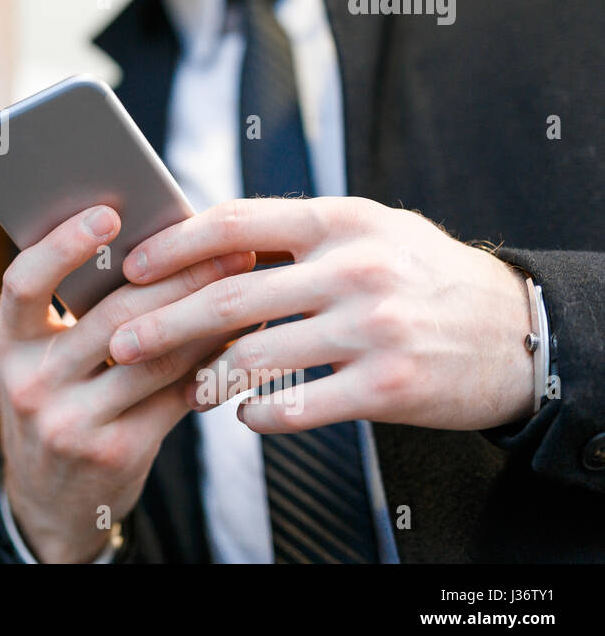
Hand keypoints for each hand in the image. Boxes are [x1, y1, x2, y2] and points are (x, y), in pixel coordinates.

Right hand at [0, 205, 256, 562]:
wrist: (51, 502)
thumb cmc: (57, 401)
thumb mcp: (42, 358)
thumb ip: (77, 309)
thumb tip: (154, 238)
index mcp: (9, 344)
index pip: (24, 284)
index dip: (62, 246)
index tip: (109, 214)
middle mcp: (32, 383)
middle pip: (111, 316)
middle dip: (177, 273)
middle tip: (227, 242)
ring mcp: (72, 422)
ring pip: (154, 354)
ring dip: (207, 314)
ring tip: (244, 281)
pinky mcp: (118, 451)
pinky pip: (177, 393)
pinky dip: (214, 360)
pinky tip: (241, 336)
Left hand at [114, 196, 535, 432]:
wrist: (516, 329)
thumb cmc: (422, 273)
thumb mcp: (367, 229)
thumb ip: (295, 230)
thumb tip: (203, 232)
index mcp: (338, 220)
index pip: (234, 224)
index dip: (174, 246)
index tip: (132, 267)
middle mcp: (352, 268)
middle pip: (230, 297)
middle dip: (163, 321)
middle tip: (119, 341)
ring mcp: (371, 328)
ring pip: (255, 357)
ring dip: (205, 378)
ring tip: (182, 389)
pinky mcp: (387, 385)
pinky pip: (298, 405)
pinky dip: (260, 414)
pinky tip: (245, 414)